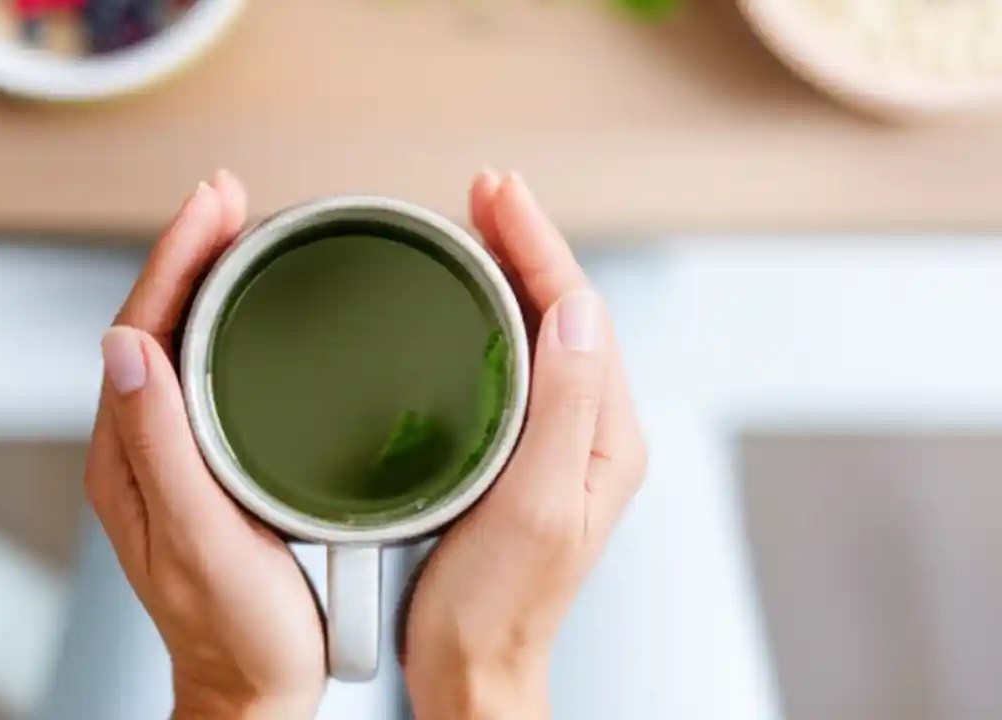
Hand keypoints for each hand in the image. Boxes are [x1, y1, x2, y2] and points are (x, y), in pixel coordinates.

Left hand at [84, 171, 324, 719]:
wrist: (255, 688)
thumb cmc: (236, 630)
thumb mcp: (199, 538)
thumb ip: (161, 444)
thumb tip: (125, 343)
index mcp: (125, 455)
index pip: (139, 328)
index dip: (174, 258)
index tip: (214, 204)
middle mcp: (140, 445)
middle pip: (158, 322)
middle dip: (190, 251)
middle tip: (233, 198)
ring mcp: (173, 452)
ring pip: (183, 342)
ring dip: (209, 279)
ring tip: (245, 231)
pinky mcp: (207, 462)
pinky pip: (210, 372)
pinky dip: (231, 324)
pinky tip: (260, 309)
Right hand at [402, 171, 647, 718]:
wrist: (470, 672)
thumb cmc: (495, 608)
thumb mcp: (534, 507)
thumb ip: (560, 409)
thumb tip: (576, 308)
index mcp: (604, 437)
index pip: (580, 312)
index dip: (540, 243)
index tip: (497, 194)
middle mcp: (588, 431)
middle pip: (564, 310)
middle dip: (526, 241)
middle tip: (481, 192)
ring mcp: (553, 441)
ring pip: (540, 331)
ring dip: (510, 270)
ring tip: (472, 225)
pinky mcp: (517, 453)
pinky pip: (512, 363)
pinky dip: (489, 315)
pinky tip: (461, 301)